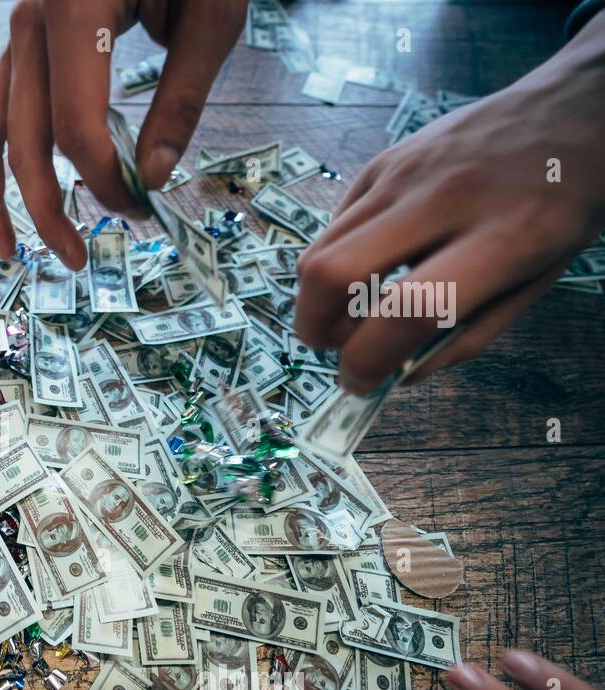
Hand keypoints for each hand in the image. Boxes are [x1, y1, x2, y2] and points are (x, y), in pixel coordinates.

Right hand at [0, 0, 245, 269]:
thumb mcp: (211, 12)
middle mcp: (30, 20)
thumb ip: (179, 96)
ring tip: (12, 250)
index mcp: (75, 7)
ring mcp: (18, 27)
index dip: (106, 181)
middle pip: (27, 138)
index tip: (140, 208)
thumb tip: (153, 177)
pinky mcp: (23, 36)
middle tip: (79, 260)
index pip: (78, 127)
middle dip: (50, 208)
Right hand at [295, 13, 604, 393]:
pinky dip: (337, 258)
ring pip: (322, 247)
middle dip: (315, 326)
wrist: (575, 107)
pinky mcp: (386, 160)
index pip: (408, 309)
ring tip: (345, 314)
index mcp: (505, 237)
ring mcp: (407, 172)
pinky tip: (367, 266)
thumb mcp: (540, 278)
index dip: (367, 359)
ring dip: (317, 297)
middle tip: (333, 346)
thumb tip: (401, 374)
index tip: (359, 381)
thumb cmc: (567, 201)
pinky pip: (338, 223)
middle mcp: (446, 198)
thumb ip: (471, 333)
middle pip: (335, 272)